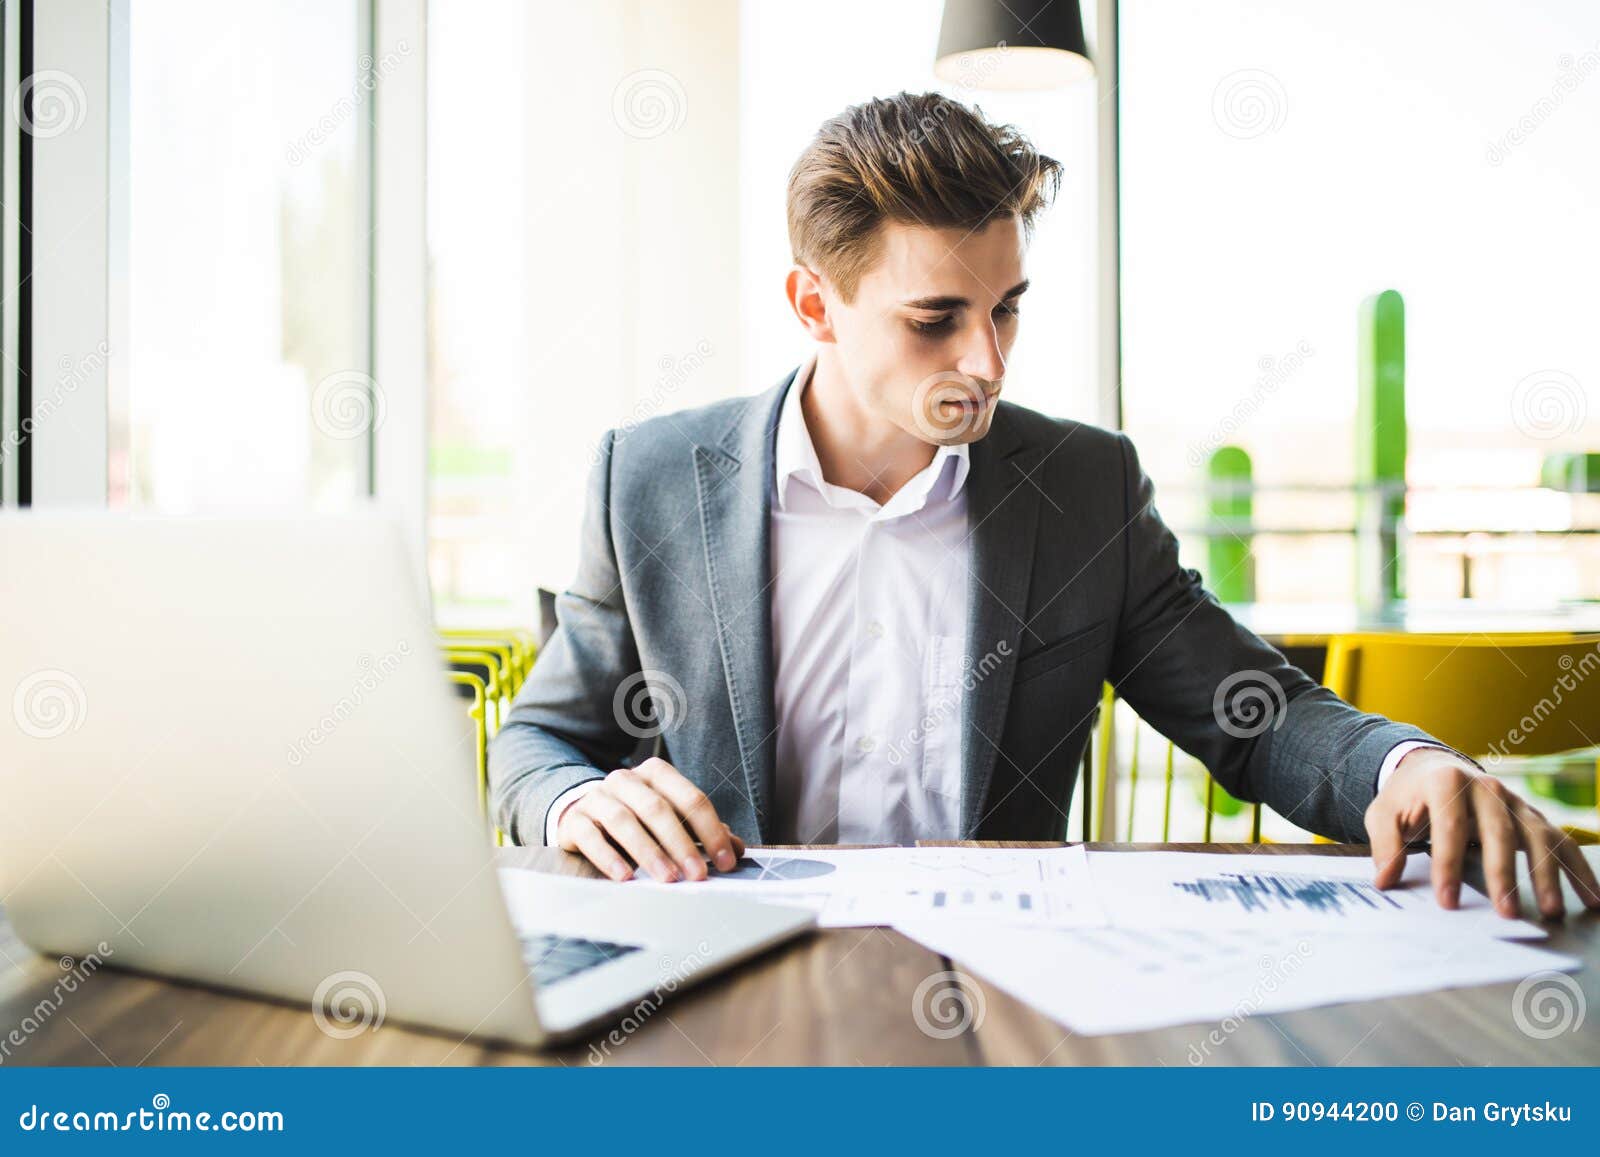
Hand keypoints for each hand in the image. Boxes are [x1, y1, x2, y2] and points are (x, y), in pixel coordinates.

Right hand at [555, 757, 743, 882]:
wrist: (582, 815)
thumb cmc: (636, 818)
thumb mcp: (670, 819)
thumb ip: (701, 831)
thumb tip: (737, 848)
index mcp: (656, 773)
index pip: (690, 798)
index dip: (711, 830)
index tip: (726, 860)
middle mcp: (625, 780)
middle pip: (658, 809)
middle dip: (682, 844)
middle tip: (697, 875)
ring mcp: (597, 797)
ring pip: (624, 821)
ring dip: (649, 852)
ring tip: (667, 879)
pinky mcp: (574, 821)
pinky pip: (591, 837)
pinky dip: (609, 858)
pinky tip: (626, 877)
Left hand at [1365, 747, 1599, 918]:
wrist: (1433, 769)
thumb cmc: (1407, 798)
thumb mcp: (1383, 813)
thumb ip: (1385, 843)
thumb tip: (1386, 879)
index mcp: (1445, 781)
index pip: (1449, 825)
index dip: (1448, 864)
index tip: (1447, 900)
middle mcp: (1486, 787)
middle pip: (1499, 831)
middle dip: (1504, 874)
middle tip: (1506, 912)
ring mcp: (1514, 801)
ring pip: (1537, 836)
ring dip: (1548, 874)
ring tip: (1551, 911)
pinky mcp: (1532, 817)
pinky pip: (1561, 842)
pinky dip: (1579, 869)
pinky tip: (1591, 898)